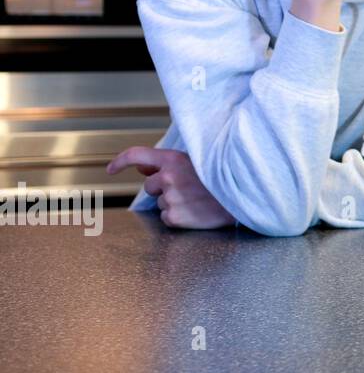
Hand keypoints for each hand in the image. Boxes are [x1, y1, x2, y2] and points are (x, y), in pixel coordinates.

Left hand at [107, 146, 236, 228]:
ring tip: (197, 199)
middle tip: (188, 188)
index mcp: (173, 159)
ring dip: (174, 202)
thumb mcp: (196, 161)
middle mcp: (168, 177)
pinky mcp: (174, 217)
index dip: (120, 161)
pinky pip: (167, 217)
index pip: (136, 155)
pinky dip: (179, 216)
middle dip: (163, 188)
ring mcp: (170, 198)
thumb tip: (142, 167)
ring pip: (160, 203)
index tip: (110, 169)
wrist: (243, 195)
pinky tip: (196, 211)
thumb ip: (166, 163)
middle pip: (150, 186)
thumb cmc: (222, 176)